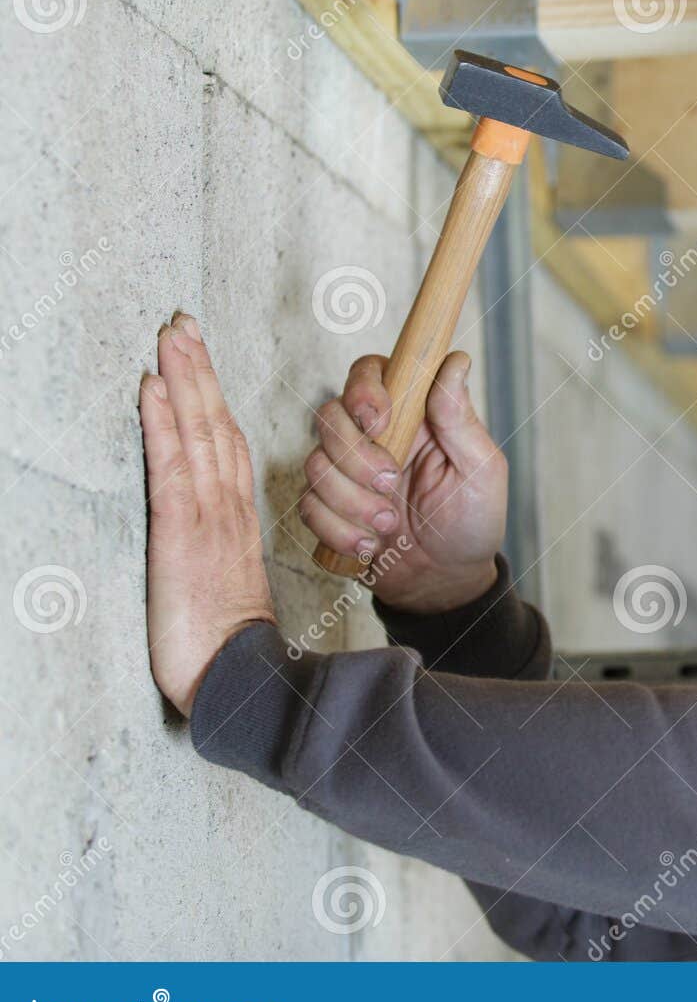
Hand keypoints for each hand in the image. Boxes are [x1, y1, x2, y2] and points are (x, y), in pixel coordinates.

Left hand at [140, 314, 275, 717]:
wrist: (239, 679)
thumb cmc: (231, 646)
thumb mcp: (229, 591)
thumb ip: (225, 555)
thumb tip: (215, 540)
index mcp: (238, 520)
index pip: (227, 446)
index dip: (212, 399)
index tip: (199, 359)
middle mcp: (227, 509)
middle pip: (215, 425)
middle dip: (198, 371)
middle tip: (183, 322)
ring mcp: (207, 517)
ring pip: (197, 433)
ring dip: (182, 379)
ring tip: (171, 335)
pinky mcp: (182, 532)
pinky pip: (171, 465)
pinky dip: (162, 421)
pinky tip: (152, 387)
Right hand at [298, 351, 505, 612]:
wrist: (448, 581)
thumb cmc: (473, 520)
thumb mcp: (481, 470)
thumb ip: (461, 419)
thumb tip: (456, 361)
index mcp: (412, 416)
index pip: (370, 373)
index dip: (363, 390)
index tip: (379, 420)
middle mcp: (374, 438)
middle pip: (330, 416)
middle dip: (356, 455)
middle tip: (391, 483)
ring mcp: (347, 474)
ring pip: (316, 465)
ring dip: (352, 501)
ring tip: (390, 525)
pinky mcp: (329, 510)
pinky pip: (308, 508)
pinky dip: (339, 531)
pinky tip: (370, 546)